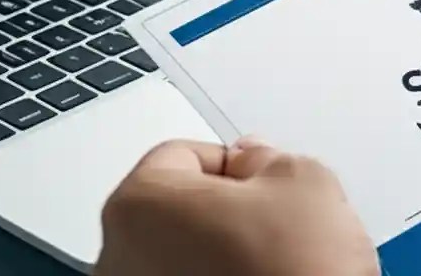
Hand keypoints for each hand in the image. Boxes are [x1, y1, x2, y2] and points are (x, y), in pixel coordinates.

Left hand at [95, 139, 378, 275]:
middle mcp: (118, 259)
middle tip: (275, 226)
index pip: (185, 156)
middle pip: (178, 212)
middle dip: (228, 214)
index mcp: (138, 204)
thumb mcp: (302, 182)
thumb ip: (268, 157)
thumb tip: (255, 160)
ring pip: (184, 259)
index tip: (264, 182)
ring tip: (272, 267)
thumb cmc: (292, 273)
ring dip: (223, 257)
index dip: (238, 165)